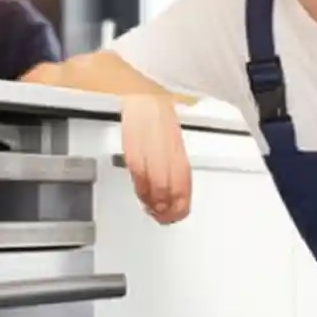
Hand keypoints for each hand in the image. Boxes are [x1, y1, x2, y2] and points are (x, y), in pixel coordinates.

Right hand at [120, 94, 191, 224]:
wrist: (146, 99)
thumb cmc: (160, 118)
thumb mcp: (175, 145)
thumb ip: (176, 168)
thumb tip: (176, 190)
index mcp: (180, 158)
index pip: (183, 192)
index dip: (180, 209)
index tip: (177, 215)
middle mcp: (166, 160)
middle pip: (168, 197)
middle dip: (166, 213)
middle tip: (164, 218)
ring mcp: (148, 159)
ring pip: (151, 192)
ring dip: (152, 206)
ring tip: (153, 211)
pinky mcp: (132, 156)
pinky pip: (138, 181)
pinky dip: (141, 194)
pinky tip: (143, 198)